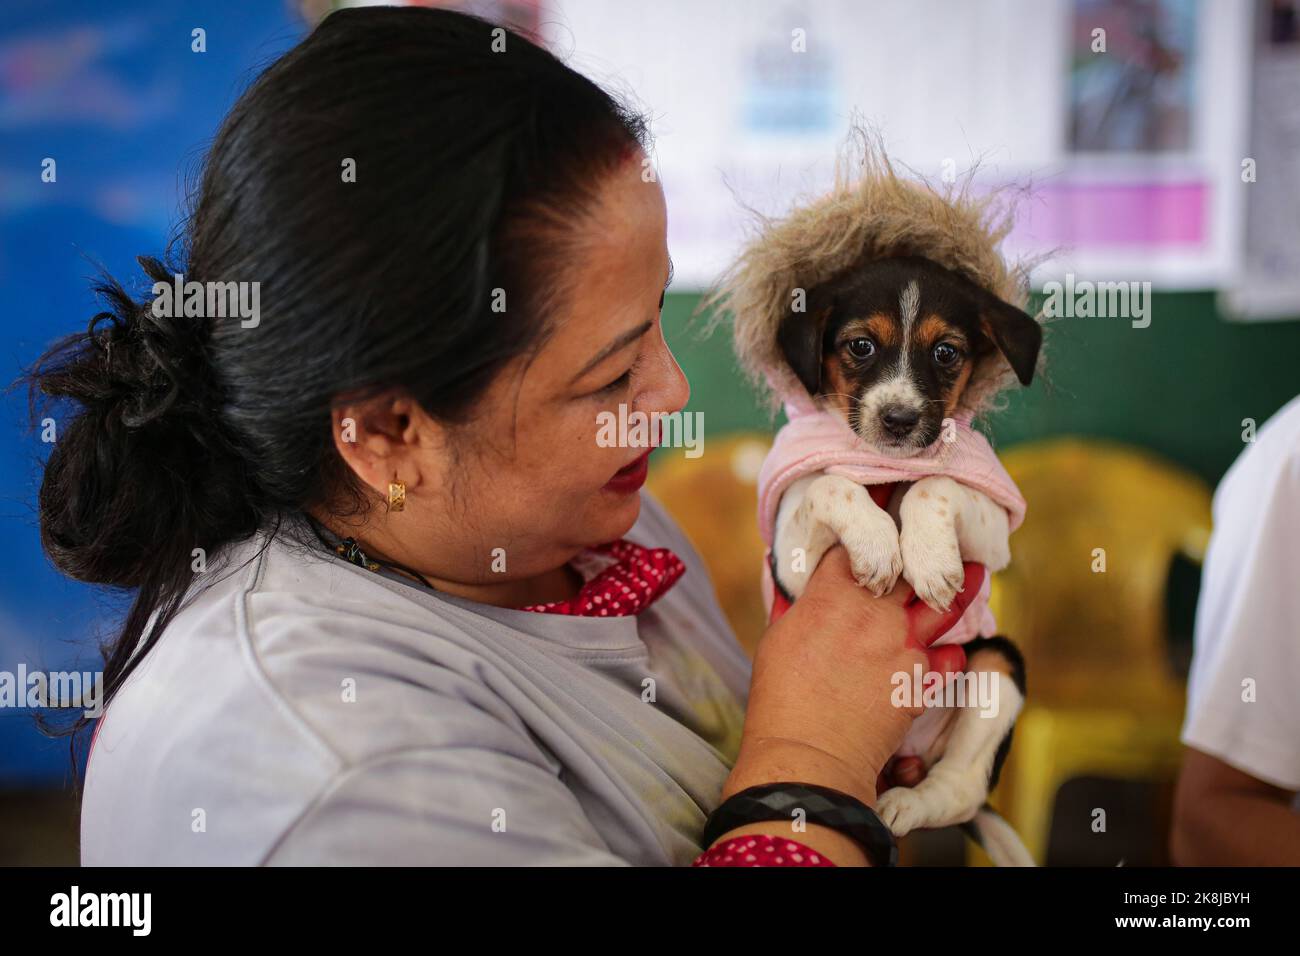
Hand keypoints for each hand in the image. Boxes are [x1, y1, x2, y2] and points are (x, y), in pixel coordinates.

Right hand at [725, 546, 984, 808]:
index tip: (875, 536)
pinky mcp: (921, 679)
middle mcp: (874, 610)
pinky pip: (952, 655)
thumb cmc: (781, 698)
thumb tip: (793, 591)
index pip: (858, 545)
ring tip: (974, 576)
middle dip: (920, 554)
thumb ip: (794, 609)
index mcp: (832, 594)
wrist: (808, 753)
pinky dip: (950, 652)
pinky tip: (943, 652)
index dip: (867, 540)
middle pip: (911, 564)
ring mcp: (903, 643)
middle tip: (934, 545)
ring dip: (959, 590)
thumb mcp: (776, 640)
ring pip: (946, 603)